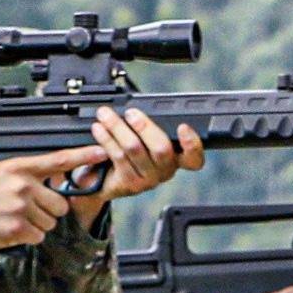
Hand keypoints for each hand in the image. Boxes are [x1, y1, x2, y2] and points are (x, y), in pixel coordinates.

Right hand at [0, 148, 106, 252]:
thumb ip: (24, 174)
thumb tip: (54, 175)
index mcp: (17, 167)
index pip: (58, 160)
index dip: (82, 156)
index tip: (101, 152)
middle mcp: (22, 185)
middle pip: (60, 202)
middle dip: (49, 210)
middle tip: (27, 209)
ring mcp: (21, 208)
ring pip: (51, 222)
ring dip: (37, 225)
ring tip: (13, 219)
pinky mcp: (17, 229)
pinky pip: (38, 236)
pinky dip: (27, 237)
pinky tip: (10, 230)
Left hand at [77, 106, 206, 208]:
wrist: (102, 178)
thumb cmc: (127, 149)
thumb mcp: (141, 134)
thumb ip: (146, 123)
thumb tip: (136, 108)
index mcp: (176, 157)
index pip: (194, 157)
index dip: (192, 144)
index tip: (183, 127)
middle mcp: (165, 170)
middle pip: (162, 149)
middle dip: (144, 126)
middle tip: (130, 113)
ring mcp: (148, 180)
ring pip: (135, 149)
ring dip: (117, 127)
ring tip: (104, 115)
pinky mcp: (129, 183)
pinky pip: (118, 157)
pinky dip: (107, 139)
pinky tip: (99, 130)